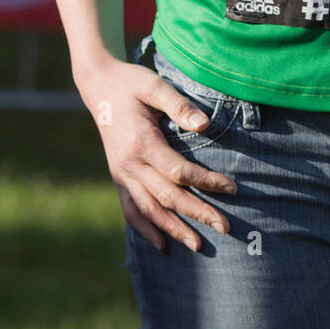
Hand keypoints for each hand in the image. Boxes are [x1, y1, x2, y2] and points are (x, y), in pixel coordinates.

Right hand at [74, 52, 237, 252]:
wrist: (97, 85)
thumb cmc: (130, 83)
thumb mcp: (154, 86)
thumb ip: (179, 105)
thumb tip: (205, 124)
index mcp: (141, 143)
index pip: (179, 172)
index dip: (206, 182)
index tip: (232, 188)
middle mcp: (129, 164)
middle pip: (167, 197)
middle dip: (197, 213)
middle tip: (225, 227)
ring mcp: (121, 173)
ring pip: (149, 209)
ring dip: (174, 229)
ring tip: (198, 245)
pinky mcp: (117, 176)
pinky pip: (130, 209)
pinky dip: (145, 228)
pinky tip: (161, 245)